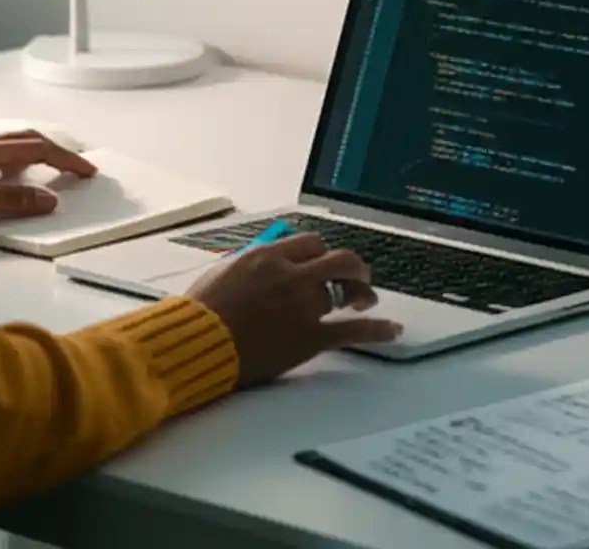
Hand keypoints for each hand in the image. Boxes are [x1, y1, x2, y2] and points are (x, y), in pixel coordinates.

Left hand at [0, 129, 96, 227]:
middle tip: (73, 165)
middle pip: (23, 140)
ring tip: (44, 169)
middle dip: (53, 150)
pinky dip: (8, 163)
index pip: (36, 149)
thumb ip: (8, 201)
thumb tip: (47, 199)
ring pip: (4, 147)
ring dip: (31, 154)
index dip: (65, 159)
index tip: (86, 170)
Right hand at [187, 233, 402, 386]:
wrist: (196, 345)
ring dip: (361, 294)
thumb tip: (265, 262)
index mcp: (268, 257)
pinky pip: (352, 330)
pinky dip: (377, 329)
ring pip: (345, 291)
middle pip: (339, 260)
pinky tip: (392, 330)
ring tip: (366, 300)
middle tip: (357, 276)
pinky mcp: (309, 337)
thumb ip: (251, 265)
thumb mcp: (222, 273)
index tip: (322, 263)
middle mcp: (291, 275)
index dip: (321, 253)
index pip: (310, 243)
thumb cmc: (200, 313)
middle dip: (353, 266)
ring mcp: (303, 306)